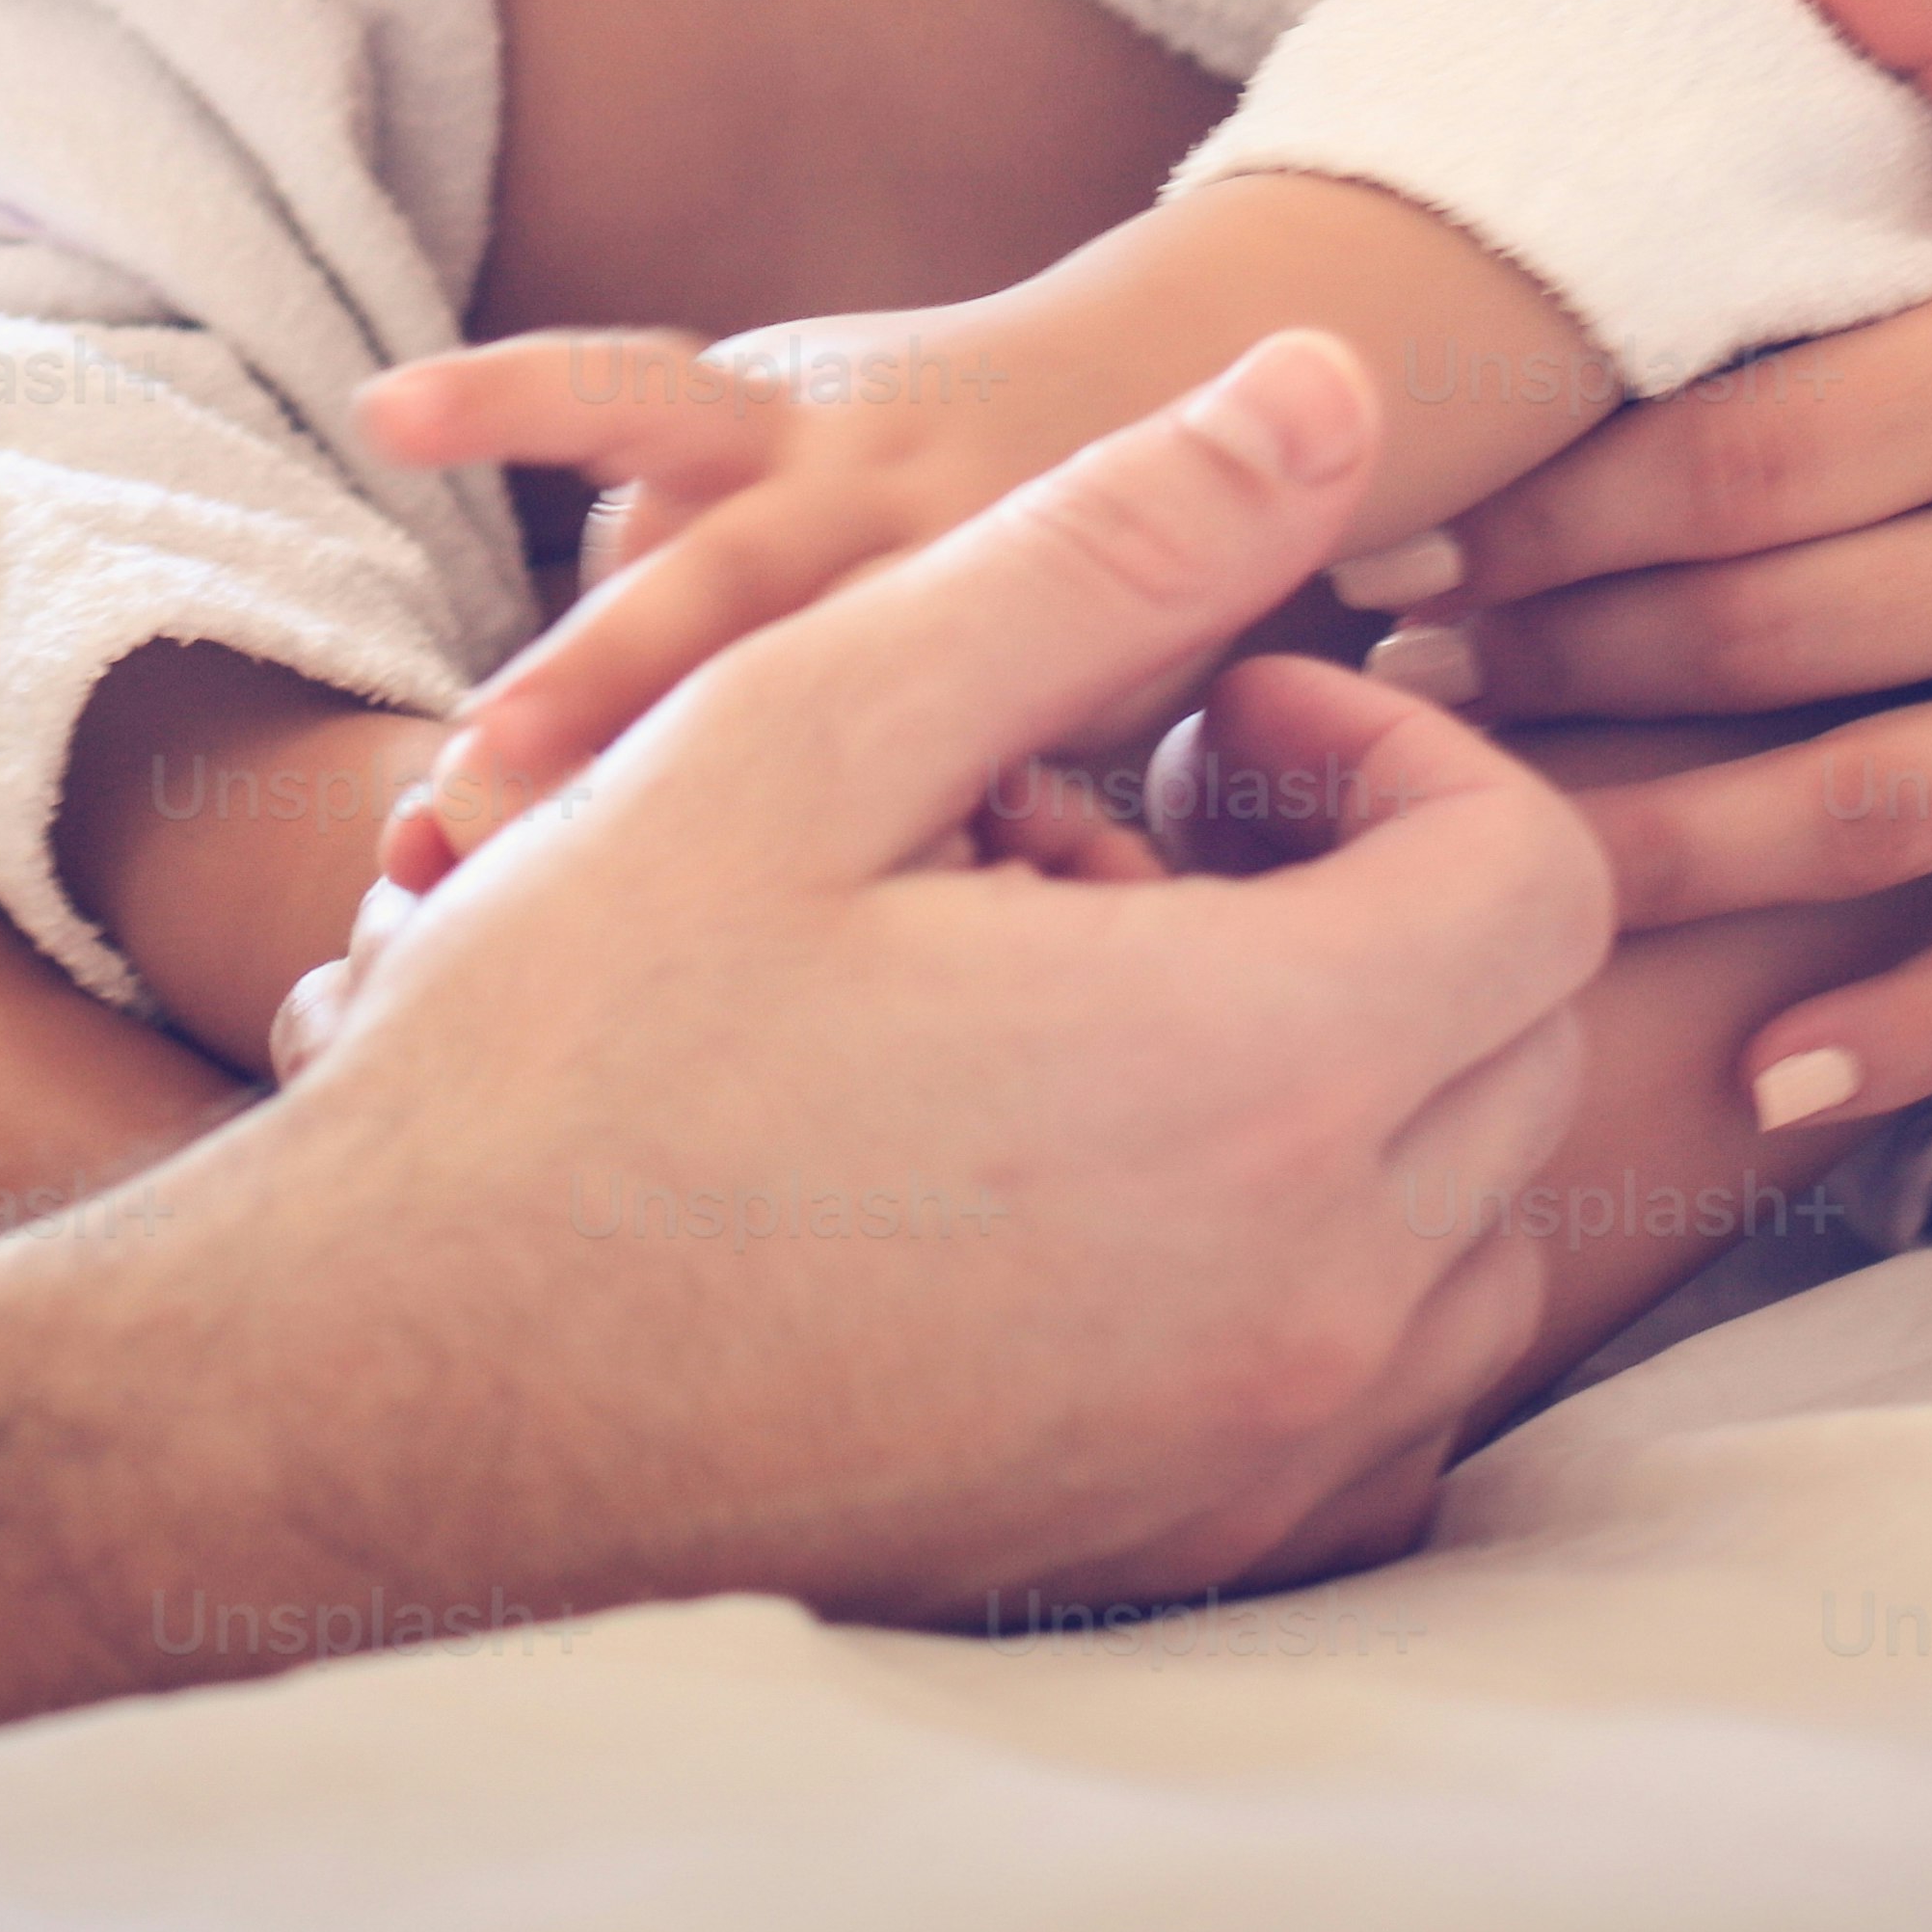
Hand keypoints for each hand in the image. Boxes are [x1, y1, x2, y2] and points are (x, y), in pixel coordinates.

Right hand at [0, 332, 1612, 1748]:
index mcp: (1262, 1079)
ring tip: (1100, 1008)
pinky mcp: (1176, 1549)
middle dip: (1368, 897)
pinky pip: (1378, 1394)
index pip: (1534, 870)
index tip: (1193, 729)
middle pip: (1522, 1038)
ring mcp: (1250, 1452)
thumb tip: (1335, 382)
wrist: (397, 1391)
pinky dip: (1310, 1264)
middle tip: (1120, 844)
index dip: (1385, 747)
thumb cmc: (579, 1044)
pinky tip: (1095, 1186)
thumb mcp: (817, 723)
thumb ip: (1111, 549)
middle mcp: (1310, 1297)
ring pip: (1474, 1222)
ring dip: (1359, 1081)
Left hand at [1356, 0, 1931, 1133]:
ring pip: (1865, 808)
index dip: (1559, 500)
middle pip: (1770, 631)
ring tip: (1484, 842)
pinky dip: (1899, 1036)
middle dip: (1557, 667)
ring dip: (1658, 844)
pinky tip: (1752, 1084)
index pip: (1751, 446)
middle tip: (1381, 685)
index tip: (1414, 523)